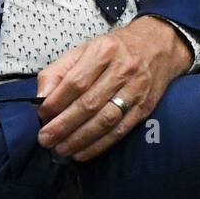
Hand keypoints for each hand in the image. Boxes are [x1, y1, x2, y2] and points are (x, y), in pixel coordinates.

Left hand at [33, 15, 191, 162]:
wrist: (158, 46)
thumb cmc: (114, 49)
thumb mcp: (84, 50)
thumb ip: (59, 71)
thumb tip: (41, 97)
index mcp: (103, 51)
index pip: (76, 82)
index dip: (56, 102)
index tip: (41, 116)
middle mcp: (122, 70)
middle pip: (89, 104)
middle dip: (64, 125)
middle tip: (45, 139)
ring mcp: (136, 90)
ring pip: (105, 120)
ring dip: (80, 139)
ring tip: (61, 149)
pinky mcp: (145, 108)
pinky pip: (120, 130)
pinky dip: (99, 145)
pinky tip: (82, 152)